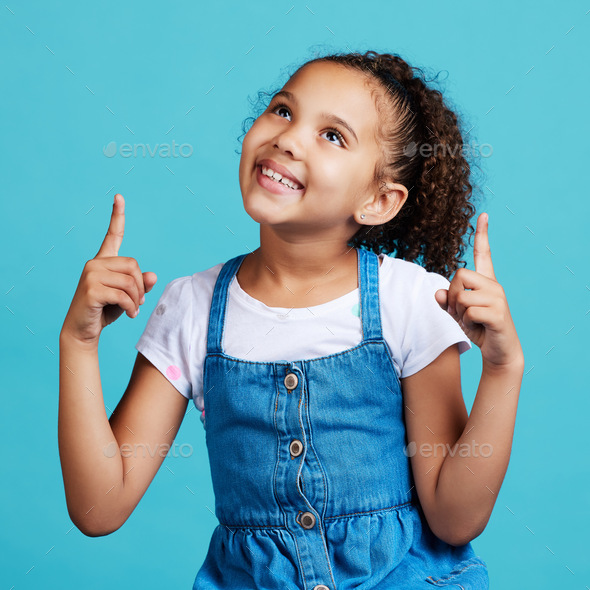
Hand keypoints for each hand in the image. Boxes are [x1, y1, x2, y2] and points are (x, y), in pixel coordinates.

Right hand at [60, 194, 157, 347]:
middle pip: (133, 265)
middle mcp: (95, 263)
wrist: (83, 330)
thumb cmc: (106, 310)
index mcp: (103, 261)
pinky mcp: (91, 289)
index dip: (117, 216)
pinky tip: (130, 315)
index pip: (113, 235)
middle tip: (139, 302)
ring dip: (137, 299)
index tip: (119, 196)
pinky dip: (131, 307)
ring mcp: (91, 275)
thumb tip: (153, 275)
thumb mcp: (128, 296)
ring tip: (134, 310)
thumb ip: (140, 284)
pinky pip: (123, 295)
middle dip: (141, 286)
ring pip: (130, 281)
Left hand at [434, 213, 523, 369]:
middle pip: (459, 275)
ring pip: (461, 296)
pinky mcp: (498, 314)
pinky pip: (469, 312)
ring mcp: (498, 298)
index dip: (482, 235)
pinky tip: (479, 328)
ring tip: (471, 322)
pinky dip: (467, 323)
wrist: (500, 351)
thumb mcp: (458, 314)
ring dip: (458, 312)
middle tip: (460, 312)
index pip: (483, 254)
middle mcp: (494, 285)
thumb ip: (447, 301)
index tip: (483, 215)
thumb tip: (438, 292)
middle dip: (452, 295)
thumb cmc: (479, 329)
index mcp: (485, 282)